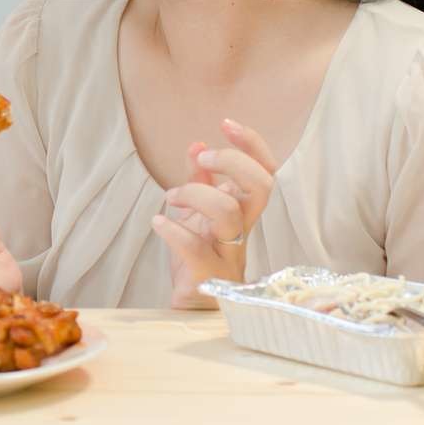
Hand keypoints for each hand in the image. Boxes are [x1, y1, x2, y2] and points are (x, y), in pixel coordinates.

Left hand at [149, 118, 276, 307]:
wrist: (192, 301)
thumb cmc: (200, 251)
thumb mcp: (197, 210)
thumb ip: (199, 179)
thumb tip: (195, 143)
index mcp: (243, 209)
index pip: (265, 171)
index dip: (252, 144)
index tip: (226, 123)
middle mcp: (244, 228)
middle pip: (261, 187)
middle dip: (232, 162)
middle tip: (202, 156)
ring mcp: (229, 253)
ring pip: (229, 214)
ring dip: (196, 193)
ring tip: (171, 196)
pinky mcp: (208, 275)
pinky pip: (196, 248)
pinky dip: (173, 230)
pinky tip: (158, 222)